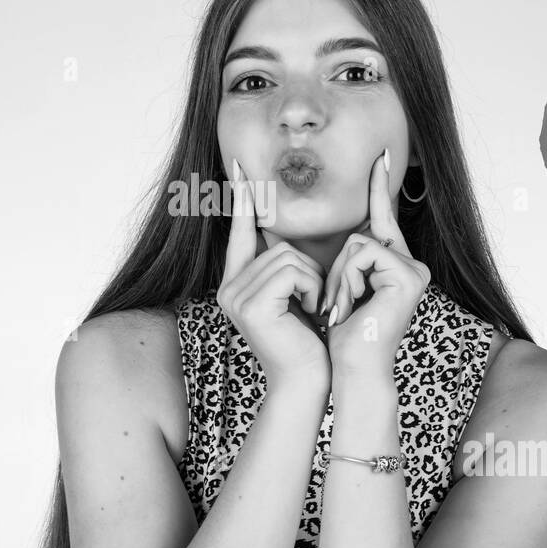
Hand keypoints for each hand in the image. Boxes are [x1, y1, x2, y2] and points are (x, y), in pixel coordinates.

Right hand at [217, 158, 330, 389]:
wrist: (308, 380)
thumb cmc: (309, 340)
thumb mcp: (295, 295)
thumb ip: (285, 266)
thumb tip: (283, 229)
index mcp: (237, 285)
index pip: (240, 233)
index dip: (243, 201)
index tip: (239, 167)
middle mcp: (230, 289)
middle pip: (275, 243)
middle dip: (307, 267)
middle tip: (316, 301)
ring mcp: (236, 297)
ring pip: (286, 255)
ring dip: (313, 279)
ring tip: (314, 309)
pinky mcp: (251, 305)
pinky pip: (291, 271)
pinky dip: (312, 287)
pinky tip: (312, 311)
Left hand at [320, 148, 430, 376]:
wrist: (350, 366)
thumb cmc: (336, 334)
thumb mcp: (327, 286)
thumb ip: (327, 256)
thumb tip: (290, 223)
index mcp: (393, 265)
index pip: (381, 220)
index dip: (379, 188)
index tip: (380, 156)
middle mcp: (409, 265)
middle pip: (361, 234)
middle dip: (338, 270)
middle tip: (334, 307)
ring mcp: (414, 270)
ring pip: (358, 242)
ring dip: (339, 278)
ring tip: (342, 310)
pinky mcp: (409, 276)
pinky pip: (363, 253)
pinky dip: (347, 279)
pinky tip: (351, 306)